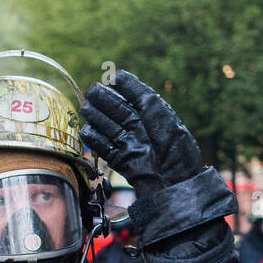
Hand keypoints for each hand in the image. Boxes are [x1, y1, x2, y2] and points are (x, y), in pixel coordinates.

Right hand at [80, 70, 202, 196]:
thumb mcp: (164, 118)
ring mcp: (131, 146)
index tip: (110, 79)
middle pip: (118, 111)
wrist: (175, 186)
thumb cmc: (175, 152)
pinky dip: (95, 140)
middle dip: (104, 101)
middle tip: (91, 92)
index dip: (122, 88)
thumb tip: (119, 76)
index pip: (135, 97)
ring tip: (87, 109)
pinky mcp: (123, 162)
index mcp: (154, 118)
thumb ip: (143, 97)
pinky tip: (86, 131)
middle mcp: (141, 130)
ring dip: (97, 118)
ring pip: (109, 128)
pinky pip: (105, 149)